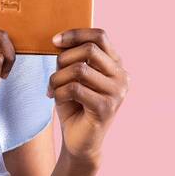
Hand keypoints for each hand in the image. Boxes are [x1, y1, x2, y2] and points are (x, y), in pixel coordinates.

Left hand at [47, 28, 128, 161]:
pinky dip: (59, 92)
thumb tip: (60, 40)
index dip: (76, 34)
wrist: (79, 142)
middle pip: (89, 49)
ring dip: (58, 78)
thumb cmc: (75, 106)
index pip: (100, 36)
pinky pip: (75, 89)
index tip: (55, 41)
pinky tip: (55, 98)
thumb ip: (72, 58)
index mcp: (116, 65)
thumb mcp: (72, 76)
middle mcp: (122, 76)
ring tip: (52, 89)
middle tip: (54, 74)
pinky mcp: (106, 108)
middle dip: (63, 59)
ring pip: (79, 69)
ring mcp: (117, 92)